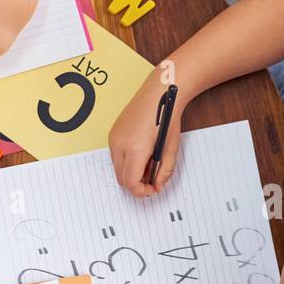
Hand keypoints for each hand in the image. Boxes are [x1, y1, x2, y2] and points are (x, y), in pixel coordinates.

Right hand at [109, 75, 182, 196]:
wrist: (159, 92)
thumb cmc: (167, 115)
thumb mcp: (171, 147)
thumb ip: (165, 170)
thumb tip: (158, 185)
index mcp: (136, 149)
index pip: (131, 183)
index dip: (142, 191)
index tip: (152, 190)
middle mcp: (120, 145)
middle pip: (122, 179)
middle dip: (137, 183)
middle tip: (153, 178)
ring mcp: (114, 139)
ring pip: (118, 169)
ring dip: (131, 172)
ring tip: (149, 163)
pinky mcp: (112, 135)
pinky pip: (116, 157)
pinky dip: (127, 161)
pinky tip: (141, 153)